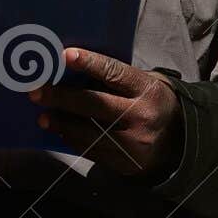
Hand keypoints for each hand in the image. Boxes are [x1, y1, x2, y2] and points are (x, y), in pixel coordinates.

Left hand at [28, 47, 180, 177]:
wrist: (180, 139)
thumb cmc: (153, 102)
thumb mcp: (145, 83)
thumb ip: (118, 78)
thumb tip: (75, 71)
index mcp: (146, 90)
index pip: (115, 73)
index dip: (90, 63)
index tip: (65, 55)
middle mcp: (141, 116)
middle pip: (95, 104)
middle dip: (62, 97)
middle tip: (37, 92)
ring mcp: (133, 142)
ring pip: (90, 132)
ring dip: (62, 124)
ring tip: (43, 117)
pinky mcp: (125, 162)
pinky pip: (93, 151)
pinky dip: (74, 140)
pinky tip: (60, 132)